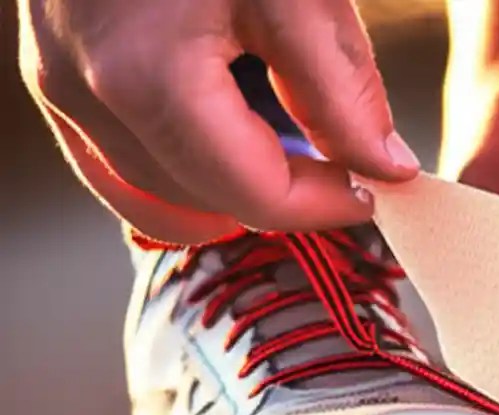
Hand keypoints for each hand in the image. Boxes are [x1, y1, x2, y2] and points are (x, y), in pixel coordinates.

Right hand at [17, 0, 419, 243]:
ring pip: (142, 189)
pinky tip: (222, 152)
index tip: (376, 189)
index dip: (325, 205)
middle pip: (198, 201)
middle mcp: (85, 90)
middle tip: (342, 180)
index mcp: (148, 78)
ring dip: (218, 196)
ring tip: (290, 174)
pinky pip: (105, 152)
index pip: (252, 194)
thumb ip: (342, 89)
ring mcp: (55, 77)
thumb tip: (382, 166)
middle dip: (279, 203)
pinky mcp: (50, 60)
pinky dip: (167, 169)